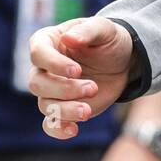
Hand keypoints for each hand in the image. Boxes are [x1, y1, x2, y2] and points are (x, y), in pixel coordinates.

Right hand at [28, 16, 136, 139]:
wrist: (122, 61)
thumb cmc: (109, 40)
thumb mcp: (104, 29)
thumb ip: (87, 31)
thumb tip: (68, 38)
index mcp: (48, 41)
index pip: (38, 53)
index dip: (54, 64)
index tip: (77, 70)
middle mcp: (44, 68)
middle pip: (38, 83)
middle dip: (64, 89)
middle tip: (92, 88)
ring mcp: (52, 90)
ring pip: (45, 105)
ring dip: (66, 110)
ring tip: (88, 111)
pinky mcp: (63, 108)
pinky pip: (50, 124)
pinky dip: (58, 129)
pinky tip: (74, 131)